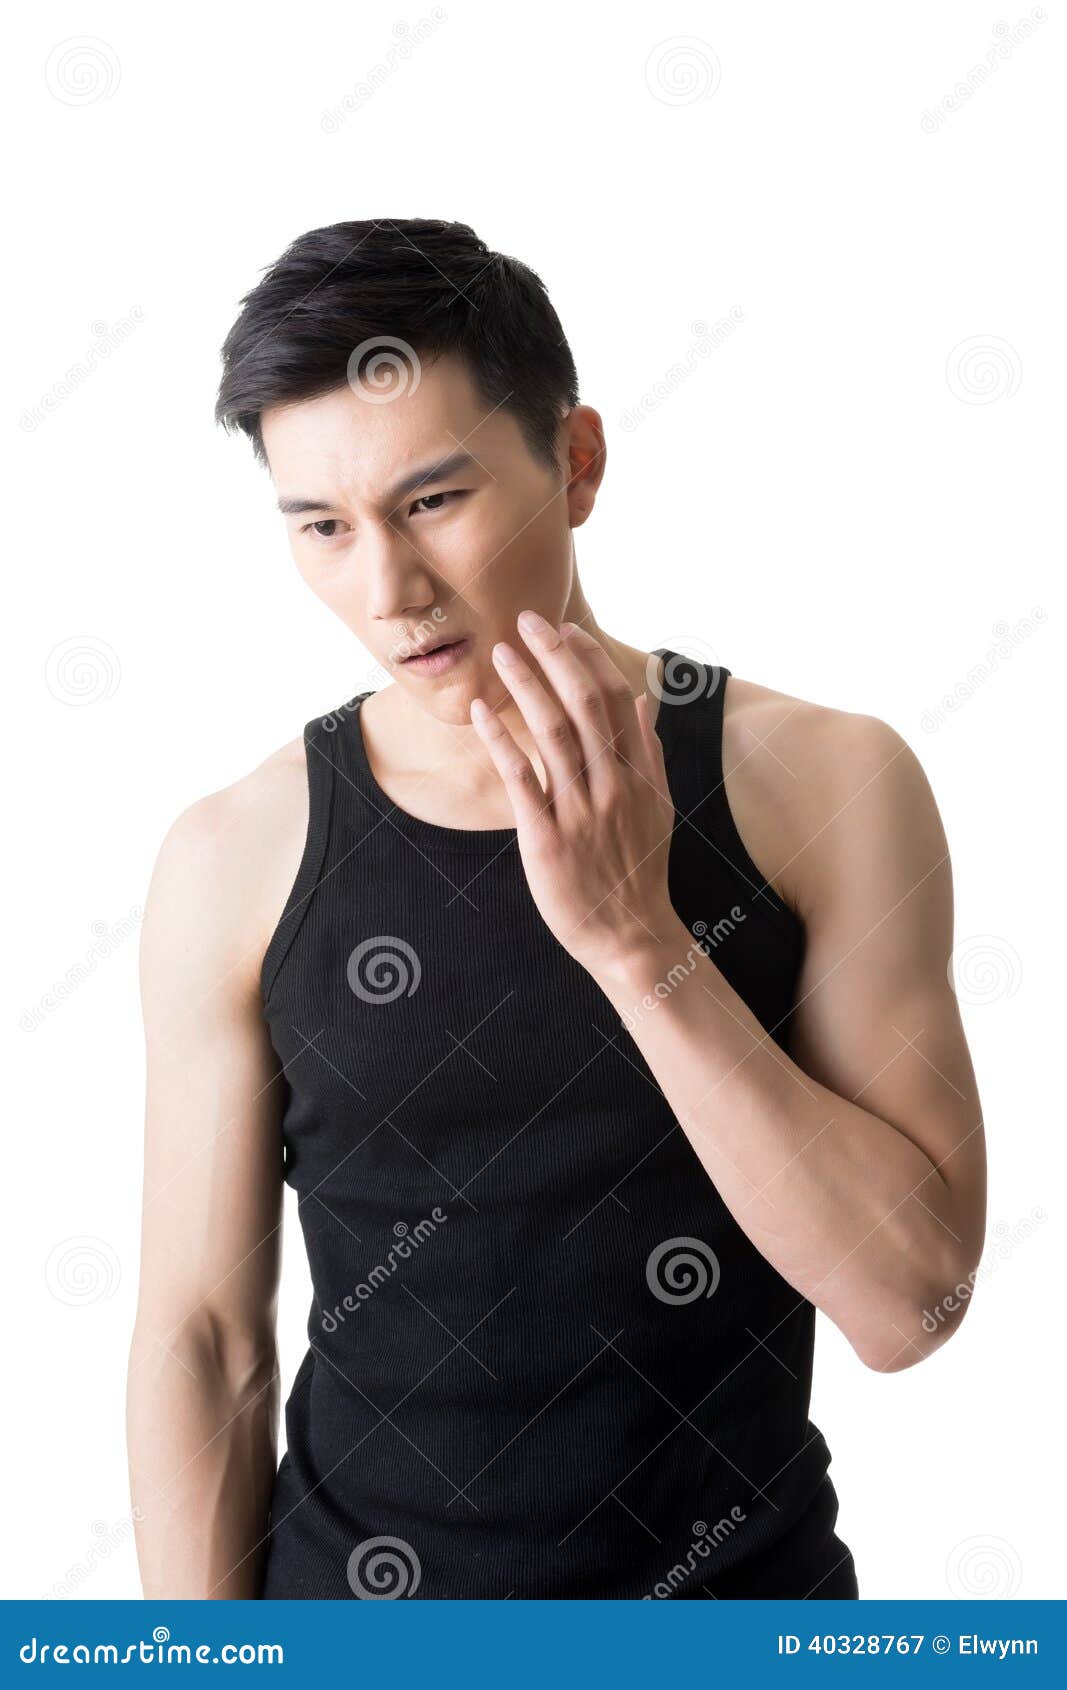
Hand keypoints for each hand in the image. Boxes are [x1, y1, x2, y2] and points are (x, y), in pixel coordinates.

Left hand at [469, 613, 683, 979]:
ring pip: (552, 732)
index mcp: (639, 774)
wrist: (630, 937)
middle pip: (584, 704)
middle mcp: (613, 785)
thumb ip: (649, 752)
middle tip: (529, 619)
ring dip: (526, 685)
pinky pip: (521, 778)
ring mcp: (581, 811)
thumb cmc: (637, 871)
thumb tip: (642, 701)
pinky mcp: (548, 838)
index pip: (615, 699)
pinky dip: (500, 740)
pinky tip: (481, 712)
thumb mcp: (658, 808)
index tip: (567, 630)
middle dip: (556, 655)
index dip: (590, 659)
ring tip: (501, 650)